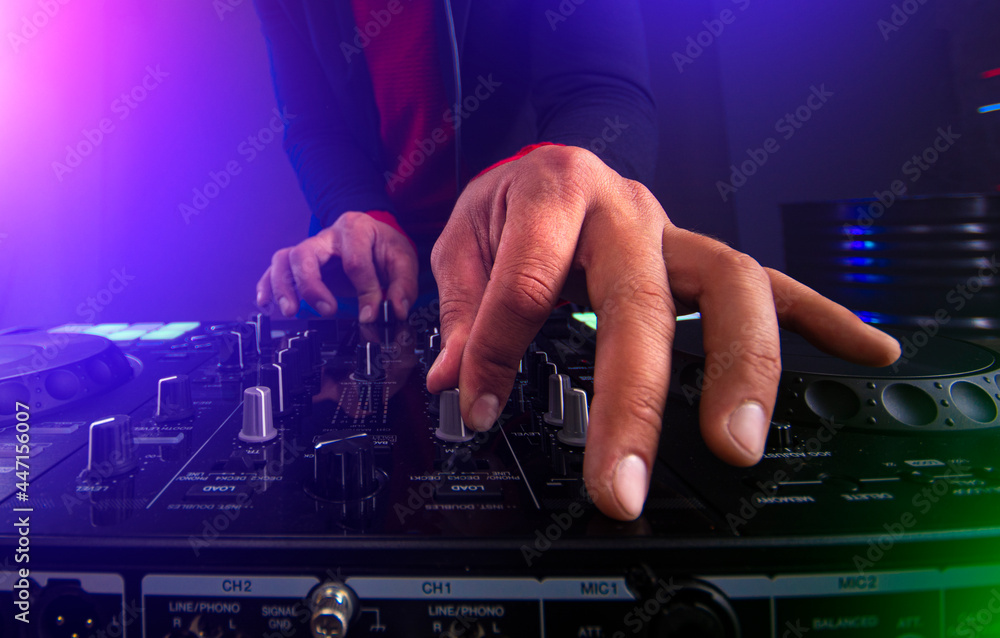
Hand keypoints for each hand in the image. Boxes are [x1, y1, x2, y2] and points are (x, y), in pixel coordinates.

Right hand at [256, 212, 417, 320]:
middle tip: (326, 310)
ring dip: (283, 286)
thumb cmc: (385, 248)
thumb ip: (403, 285)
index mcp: (355, 228)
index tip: (371, 315)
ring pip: (283, 259)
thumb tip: (395, 311)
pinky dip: (267, 286)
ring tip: (291, 311)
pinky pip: (274, 269)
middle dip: (311, 285)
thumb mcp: (403, 260)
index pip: (355, 261)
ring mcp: (309, 247)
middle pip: (305, 253)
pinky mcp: (298, 262)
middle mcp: (326, 235)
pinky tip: (266, 304)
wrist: (375, 239)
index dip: (364, 291)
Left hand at [426, 145, 899, 520]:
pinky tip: (866, 350)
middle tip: (620, 479)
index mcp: (558, 192)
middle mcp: (627, 210)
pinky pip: (775, 285)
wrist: (553, 162)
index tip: (475, 406)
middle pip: (641, 299)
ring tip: (735, 443)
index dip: (494, 351)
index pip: (530, 281)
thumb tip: (455, 382)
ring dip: (740, 367)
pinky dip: (823, 318)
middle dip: (632, 397)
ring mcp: (676, 236)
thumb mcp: (465, 238)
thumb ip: (462, 307)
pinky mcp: (704, 260)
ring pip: (730, 287)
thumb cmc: (512, 202)